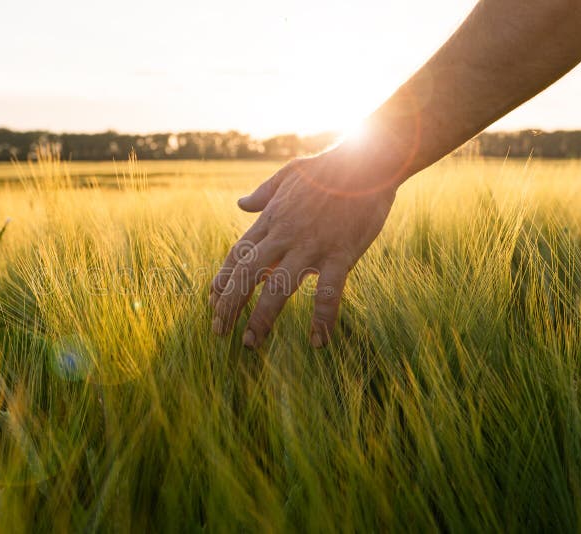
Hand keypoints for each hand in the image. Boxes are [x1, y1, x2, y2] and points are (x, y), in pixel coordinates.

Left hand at [209, 148, 398, 348]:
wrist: (368, 160)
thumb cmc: (329, 167)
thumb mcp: (289, 174)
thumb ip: (264, 193)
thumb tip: (241, 203)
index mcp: (272, 219)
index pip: (238, 255)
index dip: (223, 279)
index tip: (212, 300)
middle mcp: (285, 235)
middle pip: (247, 275)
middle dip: (229, 304)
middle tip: (218, 330)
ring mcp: (311, 246)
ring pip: (278, 289)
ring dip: (261, 318)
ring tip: (250, 343)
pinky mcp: (340, 255)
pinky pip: (328, 294)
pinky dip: (322, 319)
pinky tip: (318, 342)